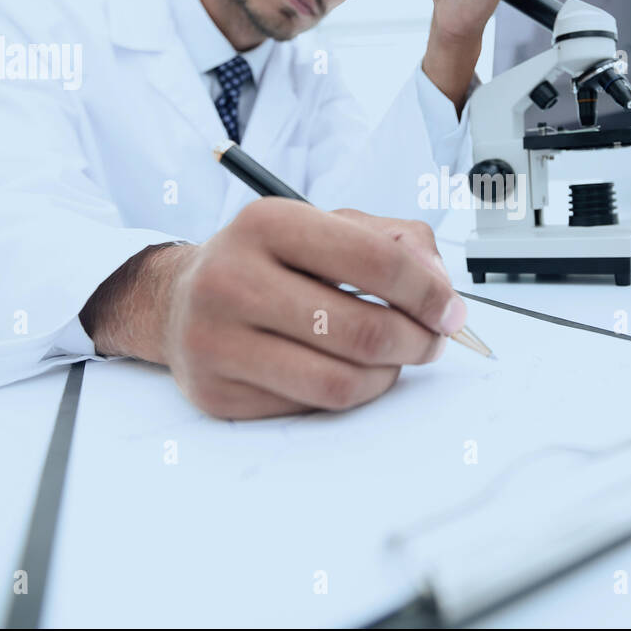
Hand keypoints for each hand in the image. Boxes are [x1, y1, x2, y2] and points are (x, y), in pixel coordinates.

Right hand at [82, 199, 465, 419]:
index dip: (429, 292)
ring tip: (394, 359)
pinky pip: (310, 407)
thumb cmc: (270, 261)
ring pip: (341, 381)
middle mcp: (232, 278)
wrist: (179, 299)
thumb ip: (398, 241)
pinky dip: (347, 393)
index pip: (375, 261)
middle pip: (364, 330)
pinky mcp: (217, 393)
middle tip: (432, 341)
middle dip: (418, 341)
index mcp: (267, 223)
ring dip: (388, 375)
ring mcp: (217, 340)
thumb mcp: (328, 226)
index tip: (451, 311)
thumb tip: (441, 287)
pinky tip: (346, 370)